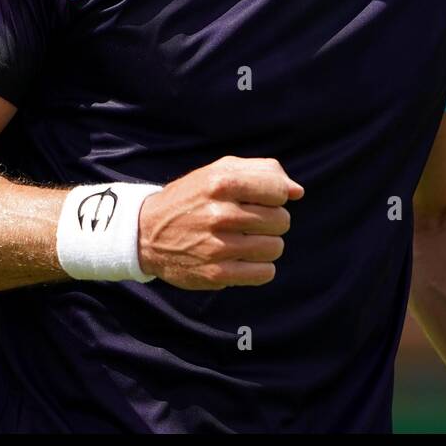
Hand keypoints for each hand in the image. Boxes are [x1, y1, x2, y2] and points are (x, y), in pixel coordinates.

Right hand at [137, 156, 303, 289]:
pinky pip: (264, 273)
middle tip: (253, 222)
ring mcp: (216, 246)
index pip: (278, 191)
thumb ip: (263, 171)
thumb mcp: (220, 170)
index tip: (264, 200)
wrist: (147, 233)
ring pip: (275, 248)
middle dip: (273, 221)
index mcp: (221, 182)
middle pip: (281, 220)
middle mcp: (219, 213)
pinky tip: (245, 259)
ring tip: (248, 240)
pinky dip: (261, 267)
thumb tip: (298, 191)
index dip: (277, 196)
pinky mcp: (215, 274)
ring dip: (267, 245)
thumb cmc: (193, 197)